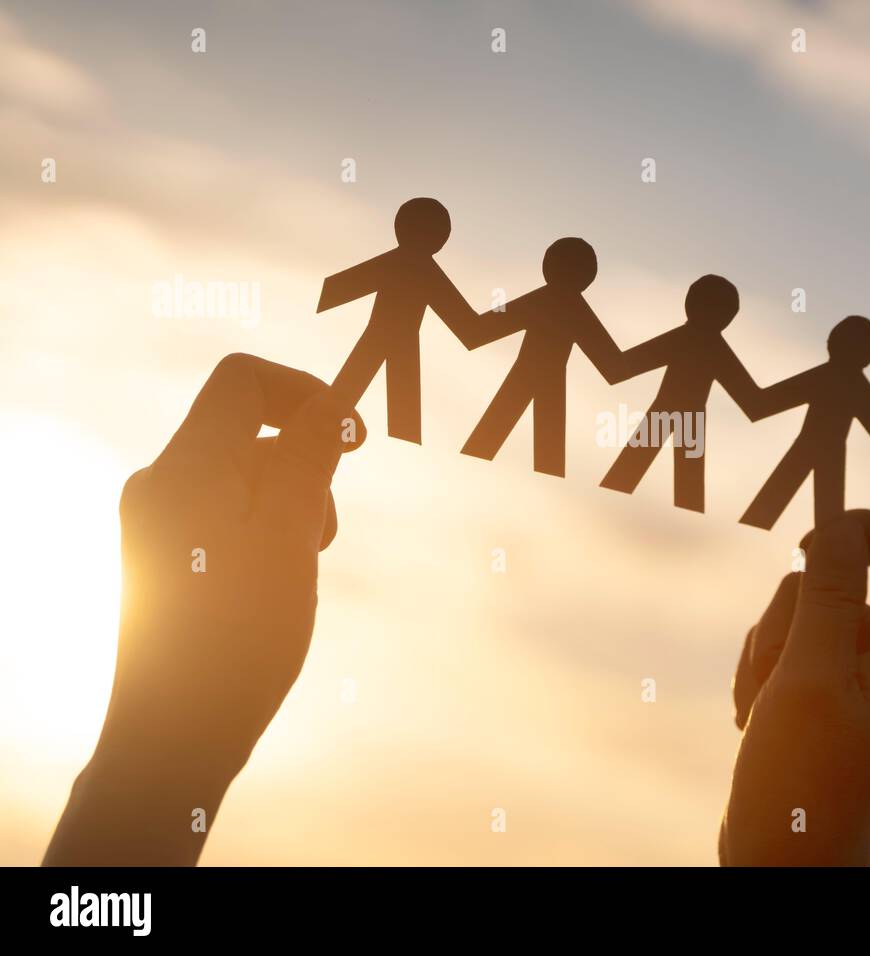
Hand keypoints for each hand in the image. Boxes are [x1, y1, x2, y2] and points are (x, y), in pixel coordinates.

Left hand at [44, 354, 363, 864]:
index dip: (306, 393)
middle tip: (319, 540)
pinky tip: (275, 586)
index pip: (243, 380)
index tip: (356, 443)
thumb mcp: (290, 538)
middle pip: (248, 431)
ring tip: (299, 570)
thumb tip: (328, 404)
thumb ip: (307, 458)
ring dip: (291, 507)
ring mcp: (157, 520)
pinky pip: (227, 512)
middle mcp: (159, 484)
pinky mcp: (166, 554)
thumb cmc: (236, 640)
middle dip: (305, 470)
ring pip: (245, 476)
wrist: (174, 735)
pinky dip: (267, 532)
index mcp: (184, 469)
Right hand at [721, 511, 869, 865]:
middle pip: (844, 582)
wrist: (783, 866)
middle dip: (792, 613)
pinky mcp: (827, 699)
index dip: (862, 531)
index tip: (805, 544)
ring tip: (767, 707)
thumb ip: (826, 593)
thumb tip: (838, 525)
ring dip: (770, 650)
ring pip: (805, 614)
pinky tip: (757, 718)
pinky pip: (788, 649)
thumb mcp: (808, 674)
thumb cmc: (801, 781)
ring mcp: (862, 684)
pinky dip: (763, 673)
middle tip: (782, 672)